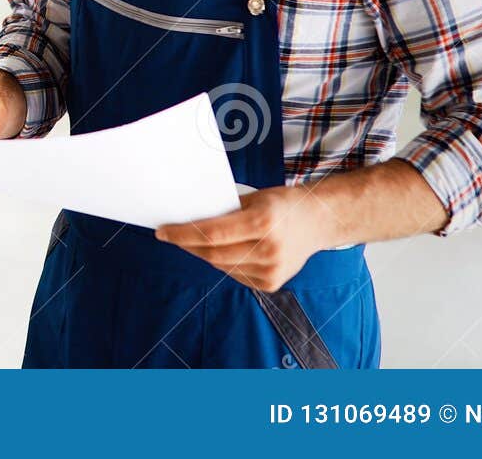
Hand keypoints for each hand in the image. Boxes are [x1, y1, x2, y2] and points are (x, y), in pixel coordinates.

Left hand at [154, 185, 337, 291]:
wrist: (319, 222)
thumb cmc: (281, 204)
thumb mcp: (254, 198)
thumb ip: (225, 211)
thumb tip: (186, 219)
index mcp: (263, 222)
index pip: (211, 234)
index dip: (181, 234)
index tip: (162, 231)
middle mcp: (269, 249)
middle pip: (212, 254)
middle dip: (186, 245)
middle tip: (169, 236)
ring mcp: (272, 270)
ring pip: (221, 266)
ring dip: (201, 254)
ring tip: (188, 242)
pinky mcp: (271, 284)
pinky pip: (234, 274)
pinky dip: (220, 263)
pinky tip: (214, 252)